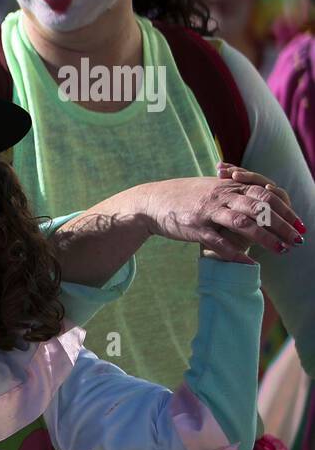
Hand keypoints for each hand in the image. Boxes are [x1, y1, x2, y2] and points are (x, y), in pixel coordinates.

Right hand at [136, 168, 302, 264]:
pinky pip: (219, 242)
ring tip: (282, 250)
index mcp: (228, 186)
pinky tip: (250, 263)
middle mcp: (221, 196)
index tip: (299, 225)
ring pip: (243, 223)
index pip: (265, 194)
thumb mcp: (211, 187)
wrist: (151, 202)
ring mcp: (208, 212)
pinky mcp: (195, 228)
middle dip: (282, 225)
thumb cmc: (183, 196)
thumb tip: (263, 193)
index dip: (285, 210)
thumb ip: (236, 189)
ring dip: (266, 238)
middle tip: (298, 239)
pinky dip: (236, 253)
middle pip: (259, 208)